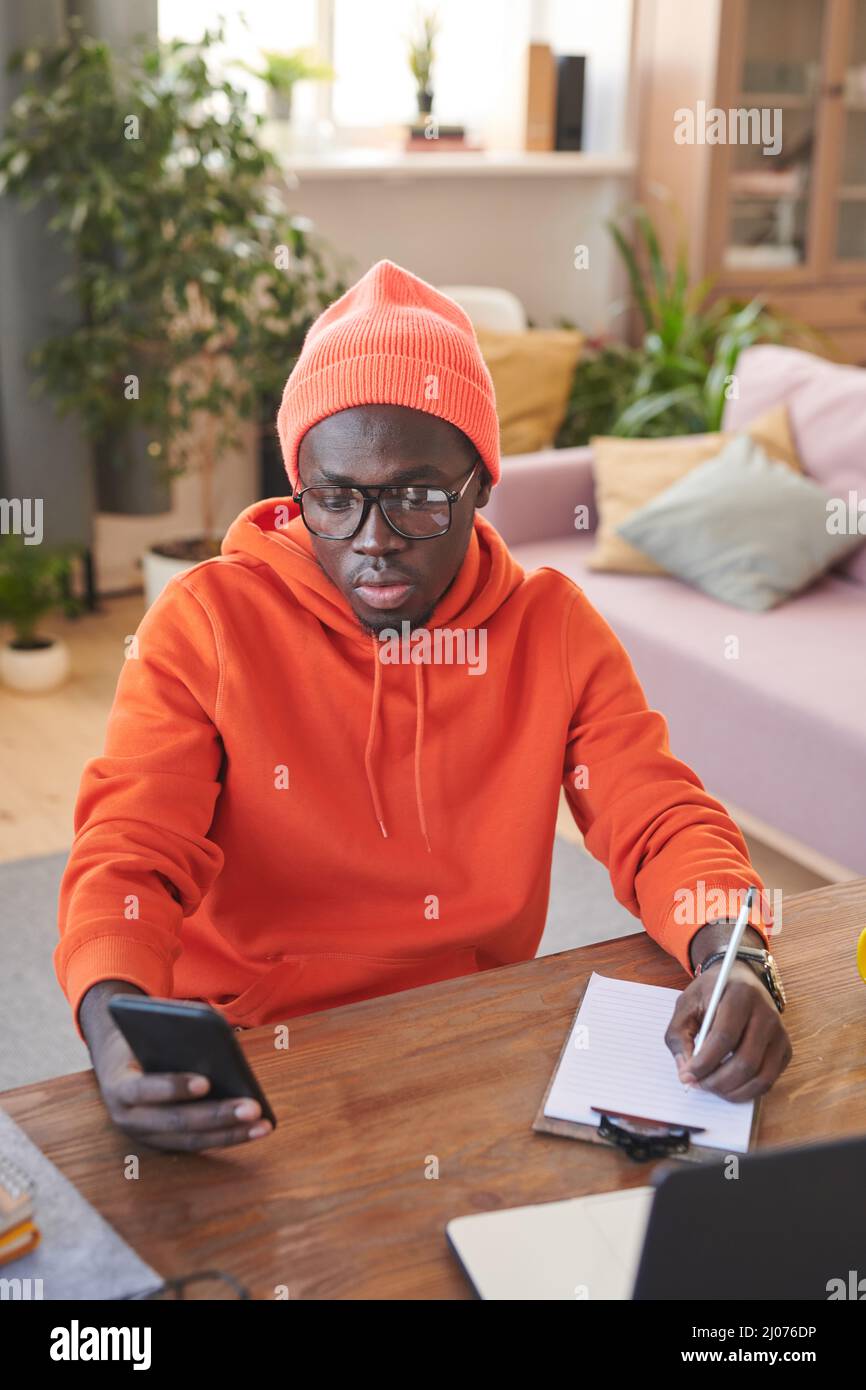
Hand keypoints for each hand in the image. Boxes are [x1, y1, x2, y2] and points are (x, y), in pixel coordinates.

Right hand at [80, 982, 273, 1151]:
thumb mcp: (146, 1033)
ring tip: (262, 1123)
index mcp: (118, 1087)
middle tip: (251, 1107)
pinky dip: (228, 1137)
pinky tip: (257, 1129)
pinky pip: (199, 1144)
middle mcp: (128, 1119)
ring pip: (191, 1140)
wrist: (117, 1064)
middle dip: (216, 1116)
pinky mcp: (166, 1144)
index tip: (205, 1083)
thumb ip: (172, 1036)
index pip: (143, 1090)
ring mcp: (147, 1137)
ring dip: (230, 1134)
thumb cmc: (140, 1041)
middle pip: (175, 1122)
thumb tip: (215, 1035)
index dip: (173, 1087)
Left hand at [664, 961, 791, 1101]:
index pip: (724, 1036)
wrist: (740, 979)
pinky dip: (747, 1091)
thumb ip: (679, 1036)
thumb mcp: (686, 1004)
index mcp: (741, 995)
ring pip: (761, 1076)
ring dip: (732, 1091)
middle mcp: (767, 1014)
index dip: (704, 1062)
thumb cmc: (711, 993)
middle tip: (697, 1084)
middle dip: (717, 1081)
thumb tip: (686, 1073)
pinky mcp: (785, 1049)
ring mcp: (780, 1033)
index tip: (687, 1076)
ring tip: (710, 1086)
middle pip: (745, 1061)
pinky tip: (728, 1086)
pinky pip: (769, 1080)